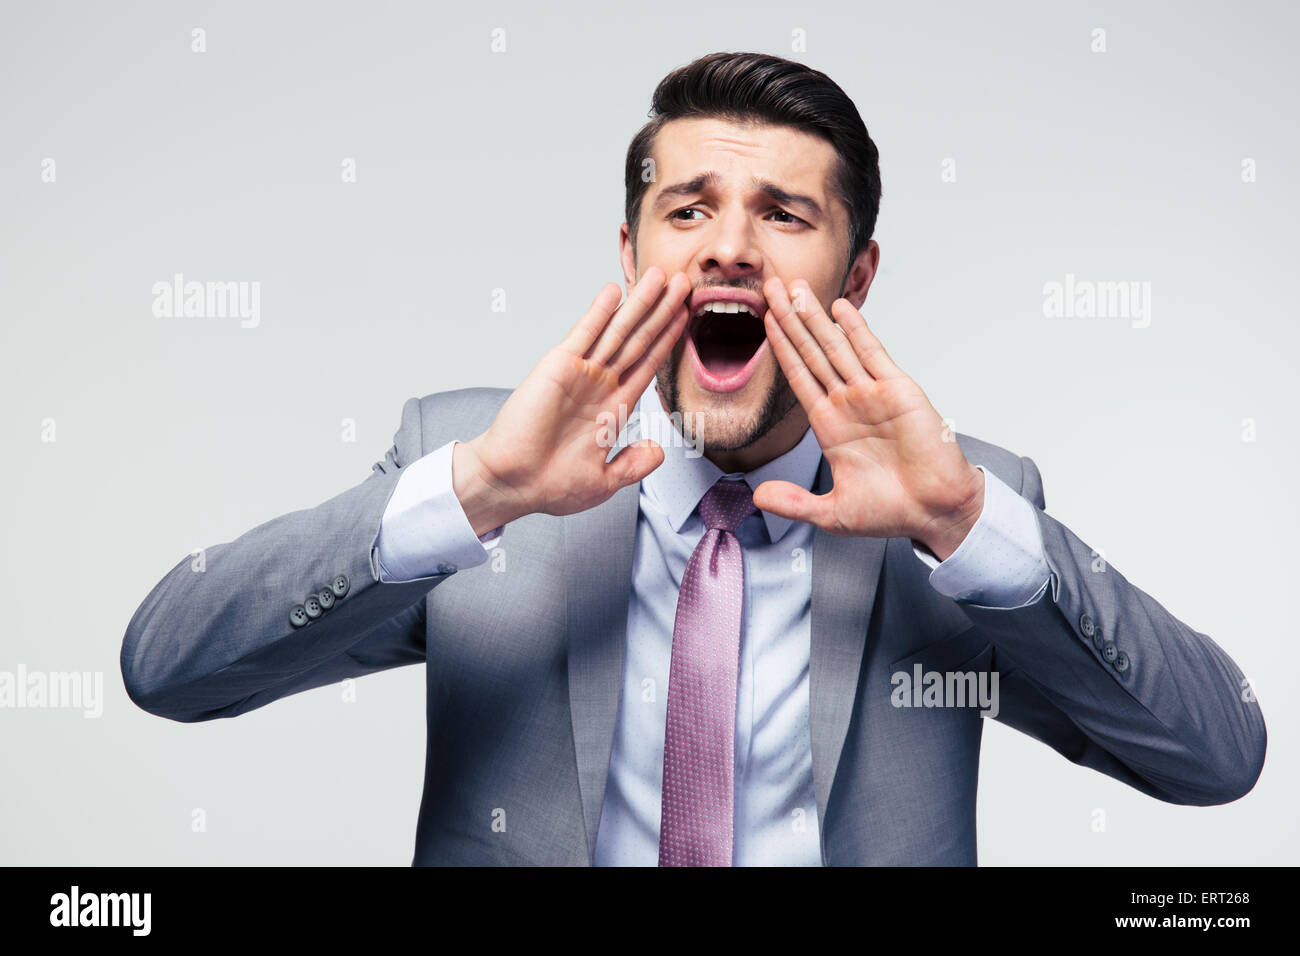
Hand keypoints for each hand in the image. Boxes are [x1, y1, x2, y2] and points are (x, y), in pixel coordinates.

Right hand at [453, 267, 691, 534]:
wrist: (512, 484)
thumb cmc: (549, 485)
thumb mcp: (604, 480)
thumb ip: (632, 464)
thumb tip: (658, 451)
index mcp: (613, 408)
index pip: (648, 364)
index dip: (668, 339)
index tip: (687, 316)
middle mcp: (599, 385)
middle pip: (639, 339)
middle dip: (662, 310)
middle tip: (685, 282)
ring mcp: (580, 373)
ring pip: (618, 330)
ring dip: (639, 303)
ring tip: (660, 276)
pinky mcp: (558, 368)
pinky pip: (584, 334)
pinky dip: (599, 312)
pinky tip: (614, 291)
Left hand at [753, 277, 985, 560]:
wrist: (936, 513)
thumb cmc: (892, 511)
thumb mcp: (832, 513)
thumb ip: (794, 503)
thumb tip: (757, 498)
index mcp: (829, 426)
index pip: (797, 377)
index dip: (778, 348)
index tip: (762, 320)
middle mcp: (847, 403)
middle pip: (810, 352)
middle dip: (788, 319)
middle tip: (768, 286)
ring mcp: (871, 394)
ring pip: (835, 346)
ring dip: (814, 317)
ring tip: (794, 287)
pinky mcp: (899, 391)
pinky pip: (872, 354)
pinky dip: (856, 329)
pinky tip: (839, 307)